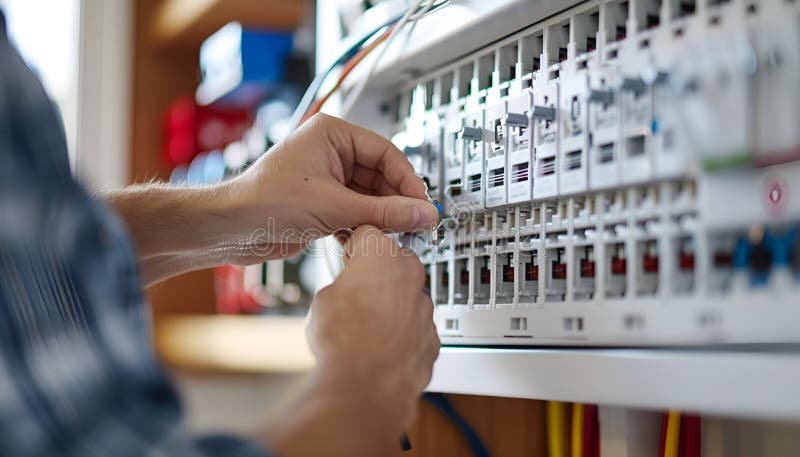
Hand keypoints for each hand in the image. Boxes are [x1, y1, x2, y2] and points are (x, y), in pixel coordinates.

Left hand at [218, 113, 439, 263]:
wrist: (230, 229)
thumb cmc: (264, 201)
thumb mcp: (335, 207)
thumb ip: (385, 213)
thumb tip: (423, 213)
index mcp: (332, 134)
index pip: (387, 153)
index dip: (408, 180)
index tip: (423, 205)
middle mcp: (331, 153)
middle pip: (381, 176)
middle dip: (396, 202)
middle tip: (415, 224)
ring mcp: (327, 179)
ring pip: (370, 197)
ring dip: (380, 217)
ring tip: (394, 234)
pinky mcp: (322, 204)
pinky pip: (356, 212)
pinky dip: (365, 227)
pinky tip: (370, 240)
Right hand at [307, 225, 439, 432]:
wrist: (365, 385)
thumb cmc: (343, 340)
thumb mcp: (322, 299)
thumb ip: (341, 284)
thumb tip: (342, 291)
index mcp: (382, 254)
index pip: (368, 233)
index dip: (353, 246)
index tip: (348, 254)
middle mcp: (411, 275)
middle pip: (394, 262)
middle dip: (377, 273)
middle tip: (355, 291)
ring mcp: (425, 307)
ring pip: (408, 296)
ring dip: (392, 305)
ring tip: (366, 326)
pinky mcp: (432, 337)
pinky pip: (416, 326)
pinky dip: (402, 333)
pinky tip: (381, 346)